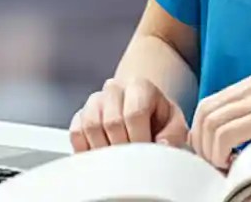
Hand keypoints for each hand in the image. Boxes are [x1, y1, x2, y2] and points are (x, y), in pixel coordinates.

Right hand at [69, 78, 188, 151]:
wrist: (140, 108)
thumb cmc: (158, 118)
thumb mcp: (174, 123)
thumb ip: (173, 135)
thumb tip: (161, 146)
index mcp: (140, 85)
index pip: (134, 113)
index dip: (140, 139)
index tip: (146, 156)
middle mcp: (113, 88)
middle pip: (111, 122)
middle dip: (123, 148)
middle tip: (133, 164)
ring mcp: (94, 100)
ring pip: (90, 127)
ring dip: (104, 150)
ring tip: (118, 162)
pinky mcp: (79, 114)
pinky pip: (76, 133)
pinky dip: (86, 150)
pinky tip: (101, 159)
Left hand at [189, 75, 250, 169]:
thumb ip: (240, 120)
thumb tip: (201, 138)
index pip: (207, 105)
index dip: (199, 133)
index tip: (209, 155)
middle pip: (205, 114)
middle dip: (202, 144)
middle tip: (216, 164)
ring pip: (211, 125)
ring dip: (211, 152)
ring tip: (227, 165)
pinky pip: (226, 135)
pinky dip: (221, 154)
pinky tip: (235, 164)